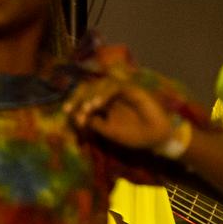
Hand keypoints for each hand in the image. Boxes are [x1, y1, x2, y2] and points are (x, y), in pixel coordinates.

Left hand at [66, 79, 189, 157]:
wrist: (156, 140)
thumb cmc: (134, 136)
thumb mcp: (108, 131)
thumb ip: (94, 122)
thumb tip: (76, 115)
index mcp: (105, 104)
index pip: (85, 96)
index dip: (74, 102)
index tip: (66, 112)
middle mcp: (111, 95)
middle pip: (90, 86)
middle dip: (78, 97)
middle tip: (70, 109)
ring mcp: (122, 91)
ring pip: (101, 84)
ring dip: (91, 95)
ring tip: (86, 109)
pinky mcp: (133, 89)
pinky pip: (115, 86)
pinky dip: (104, 93)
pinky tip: (97, 104)